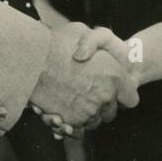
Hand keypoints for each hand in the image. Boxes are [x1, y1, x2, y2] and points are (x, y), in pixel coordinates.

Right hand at [29, 23, 138, 137]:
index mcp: (114, 76)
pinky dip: (69, 125)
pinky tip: (59, 113)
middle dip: (102, 106)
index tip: (114, 90)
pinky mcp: (71, 122)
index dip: (123, 95)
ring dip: (85, 115)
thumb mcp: (81, 31)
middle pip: (110, 113)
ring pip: (93, 122)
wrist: (30, 58)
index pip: (130, 98)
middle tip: (86, 93)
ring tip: (71, 101)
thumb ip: (93, 42)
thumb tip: (92, 58)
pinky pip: (76, 130)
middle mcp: (104, 96)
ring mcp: (88, 111)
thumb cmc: (58, 41)